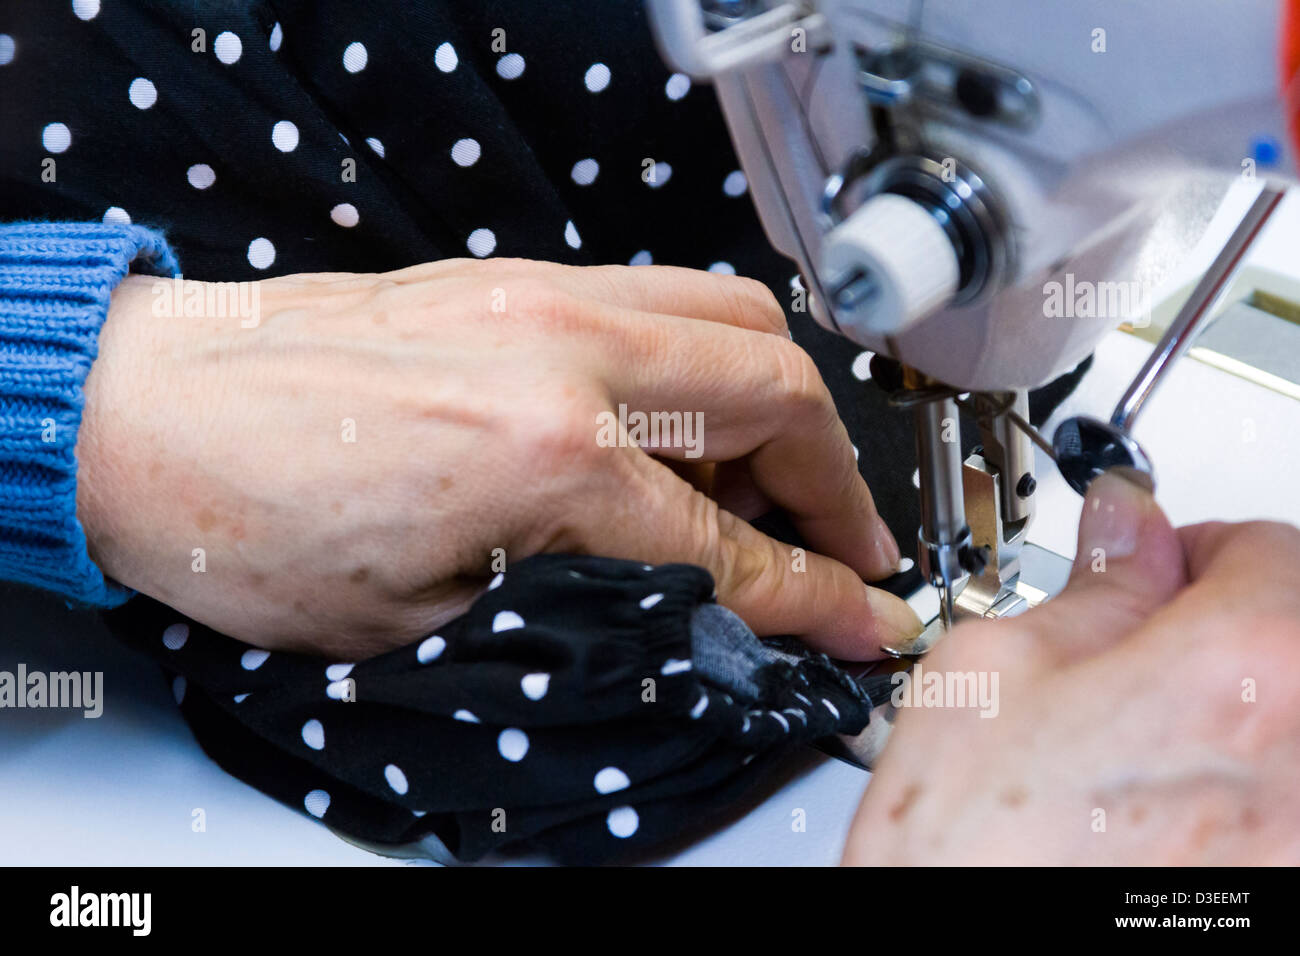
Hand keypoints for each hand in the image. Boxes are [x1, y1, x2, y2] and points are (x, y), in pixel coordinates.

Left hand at [77, 259, 916, 657]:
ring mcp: (541, 295)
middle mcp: (562, 350)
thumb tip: (695, 608)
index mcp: (546, 455)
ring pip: (734, 318)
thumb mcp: (434, 620)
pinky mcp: (513, 277)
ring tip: (780, 485)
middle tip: (847, 549)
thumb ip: (592, 605)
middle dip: (835, 485)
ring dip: (786, 406)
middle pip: (774, 398)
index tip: (862, 619)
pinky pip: (661, 297)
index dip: (814, 597)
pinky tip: (686, 422)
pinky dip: (710, 359)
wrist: (147, 414)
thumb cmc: (248, 520)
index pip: (729, 544)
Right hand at [843, 473, 1299, 864]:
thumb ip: (1089, 590)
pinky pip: (1275, 810)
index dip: (1195, 555)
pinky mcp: (1287, 887)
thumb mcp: (993, 676)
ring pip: (1282, 732)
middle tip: (1137, 670)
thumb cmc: (963, 858)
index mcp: (1246, 672)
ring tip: (1140, 762)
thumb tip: (1126, 532)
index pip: (1270, 550)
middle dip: (1220, 637)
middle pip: (1290, 640)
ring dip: (1232, 724)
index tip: (1157, 577)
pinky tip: (1162, 823)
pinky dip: (1238, 798)